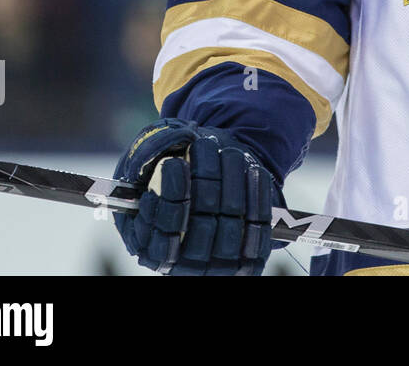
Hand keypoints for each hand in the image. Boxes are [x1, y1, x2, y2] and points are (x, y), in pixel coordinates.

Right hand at [113, 118, 279, 275]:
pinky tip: (252, 169)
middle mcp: (185, 263)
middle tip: (204, 145)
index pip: (162, 235)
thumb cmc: (173, 170)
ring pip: (231, 224)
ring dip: (231, 181)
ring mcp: (219, 263)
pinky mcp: (250, 255)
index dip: (170, 198)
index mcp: (152, 249)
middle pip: (200, 227)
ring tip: (227, 151)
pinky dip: (257, 195)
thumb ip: (152, 150)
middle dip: (204, 181)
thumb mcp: (150, 159)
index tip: (174, 164)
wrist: (216, 181)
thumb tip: (169, 146)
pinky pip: (259, 227)